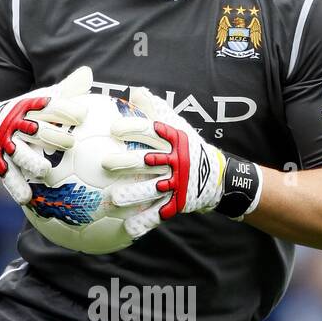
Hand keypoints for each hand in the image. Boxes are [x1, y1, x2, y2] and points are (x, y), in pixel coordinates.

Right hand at [0, 66, 92, 203]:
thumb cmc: (25, 114)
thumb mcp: (41, 100)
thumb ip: (65, 90)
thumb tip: (87, 73)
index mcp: (30, 107)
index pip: (49, 106)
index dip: (65, 109)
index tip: (82, 115)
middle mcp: (17, 124)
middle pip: (35, 129)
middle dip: (51, 135)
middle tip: (71, 143)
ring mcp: (6, 144)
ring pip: (19, 153)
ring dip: (31, 161)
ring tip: (44, 170)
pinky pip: (8, 175)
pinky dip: (16, 186)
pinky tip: (26, 198)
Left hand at [103, 86, 225, 238]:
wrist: (216, 177)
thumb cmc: (188, 148)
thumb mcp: (177, 126)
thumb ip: (155, 110)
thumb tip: (135, 92)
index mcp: (174, 140)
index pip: (152, 131)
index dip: (133, 129)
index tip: (114, 129)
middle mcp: (177, 161)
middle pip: (149, 160)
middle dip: (127, 162)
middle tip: (105, 163)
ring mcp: (178, 183)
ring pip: (153, 189)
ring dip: (134, 194)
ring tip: (114, 199)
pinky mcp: (178, 203)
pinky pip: (159, 213)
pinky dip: (144, 222)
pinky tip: (127, 229)